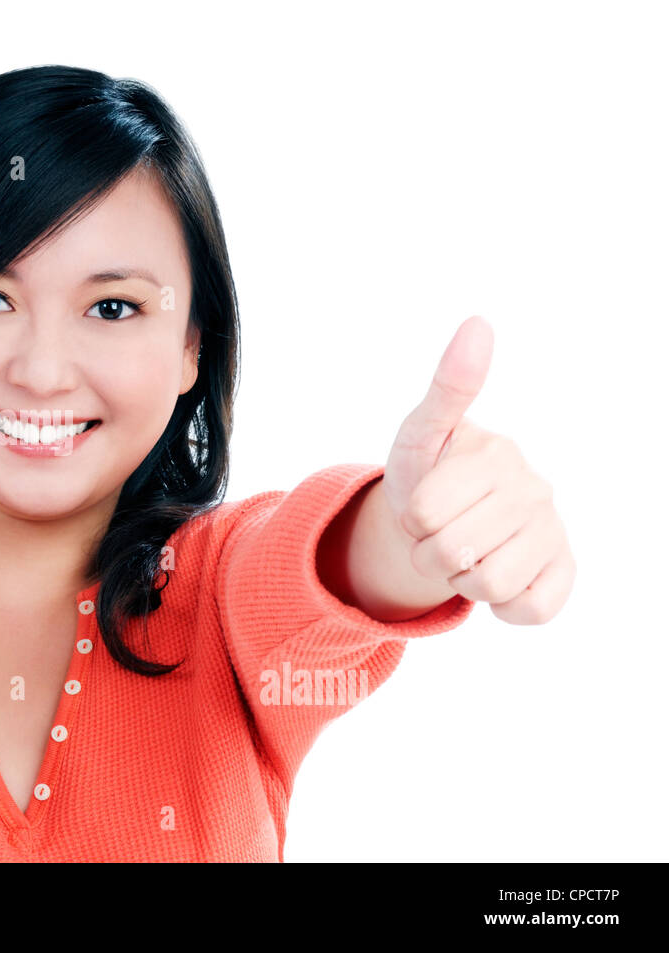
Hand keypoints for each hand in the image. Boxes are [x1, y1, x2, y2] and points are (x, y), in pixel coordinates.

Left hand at [381, 315, 575, 623]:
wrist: (444, 521)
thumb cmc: (428, 472)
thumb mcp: (421, 433)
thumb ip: (448, 386)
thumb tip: (479, 323)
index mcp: (497, 454)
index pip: (421, 514)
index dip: (407, 520)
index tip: (421, 505)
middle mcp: (535, 489)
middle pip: (451, 554)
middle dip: (428, 552)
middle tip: (438, 533)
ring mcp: (553, 531)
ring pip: (488, 587)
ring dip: (461, 582)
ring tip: (465, 554)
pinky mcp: (564, 570)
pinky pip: (531, 610)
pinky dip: (504, 608)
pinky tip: (498, 580)